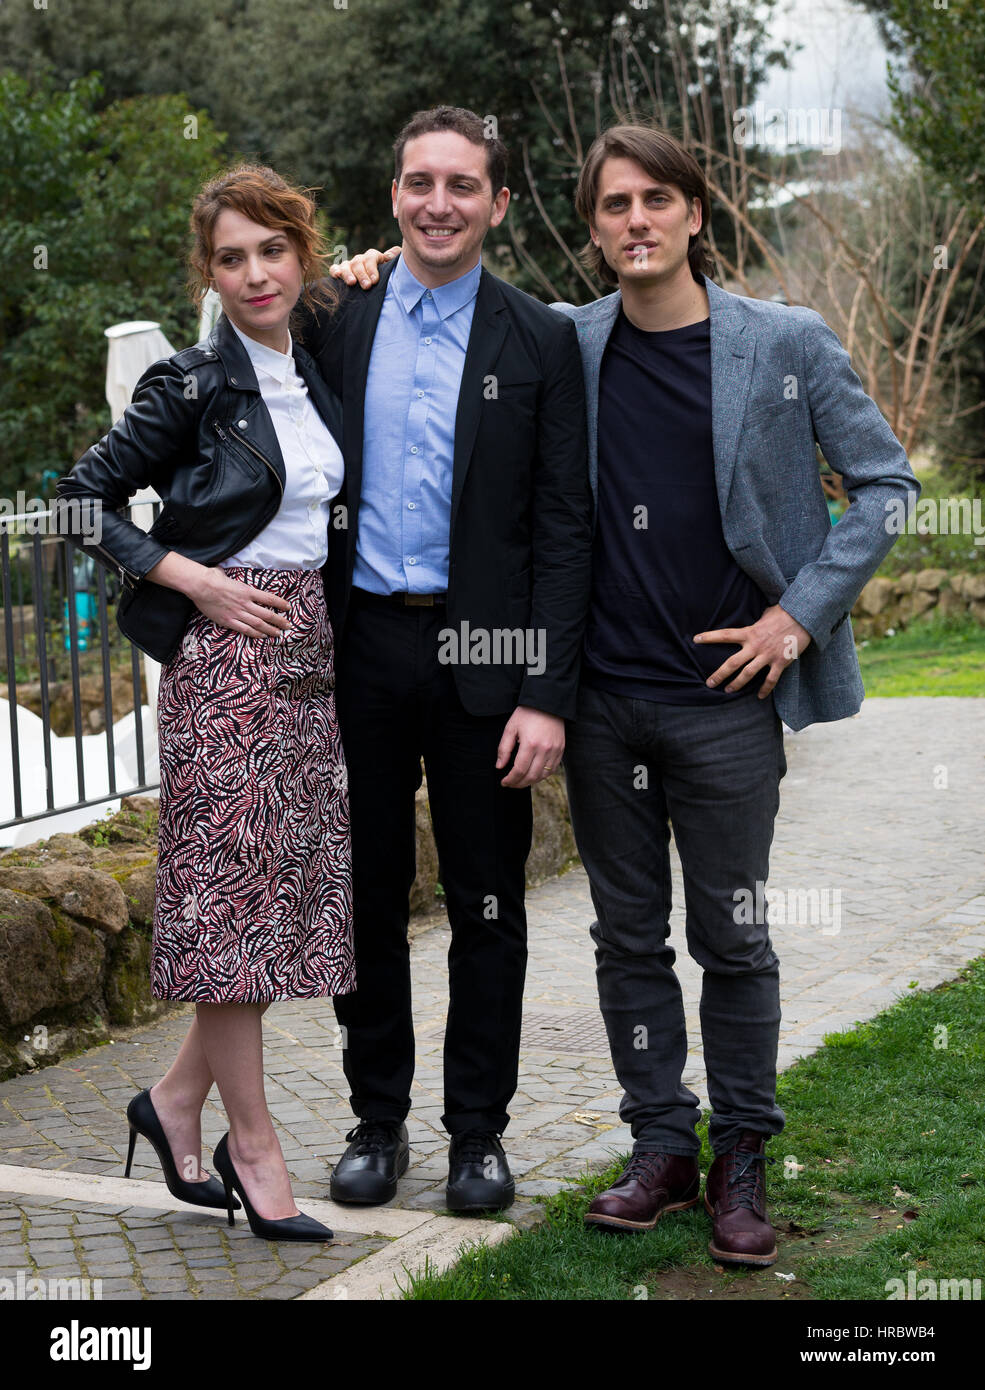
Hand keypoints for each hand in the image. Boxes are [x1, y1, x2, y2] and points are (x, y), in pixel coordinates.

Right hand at [191, 567, 290, 638]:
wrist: (201, 586)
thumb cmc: (213, 578)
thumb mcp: (229, 575)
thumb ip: (233, 579)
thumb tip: (226, 574)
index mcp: (248, 591)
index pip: (270, 599)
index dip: (281, 604)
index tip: (288, 608)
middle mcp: (246, 603)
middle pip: (268, 615)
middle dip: (280, 621)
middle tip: (288, 625)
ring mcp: (238, 613)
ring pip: (259, 624)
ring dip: (270, 630)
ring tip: (278, 634)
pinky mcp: (229, 621)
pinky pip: (245, 630)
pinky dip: (255, 634)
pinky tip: (262, 636)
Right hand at [328, 245, 400, 287]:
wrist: (374, 289)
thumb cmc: (385, 279)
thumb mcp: (391, 269)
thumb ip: (393, 259)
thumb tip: (393, 253)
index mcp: (373, 258)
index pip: (371, 257)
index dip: (372, 268)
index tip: (375, 281)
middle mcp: (360, 260)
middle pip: (358, 262)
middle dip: (362, 274)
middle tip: (367, 286)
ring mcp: (349, 265)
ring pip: (346, 265)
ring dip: (348, 274)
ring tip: (352, 283)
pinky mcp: (340, 272)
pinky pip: (335, 269)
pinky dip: (335, 271)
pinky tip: (337, 277)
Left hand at [496, 706, 564, 788]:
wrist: (547, 703)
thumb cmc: (527, 714)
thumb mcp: (511, 728)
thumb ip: (504, 748)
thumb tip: (499, 766)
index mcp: (530, 744)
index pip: (519, 770)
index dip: (510, 779)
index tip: (504, 782)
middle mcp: (544, 749)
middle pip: (531, 776)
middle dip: (519, 783)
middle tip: (511, 784)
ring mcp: (555, 750)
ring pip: (543, 775)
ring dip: (531, 782)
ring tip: (521, 781)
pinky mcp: (561, 749)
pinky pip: (552, 769)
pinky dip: (542, 775)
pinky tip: (534, 775)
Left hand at [694, 603, 810, 697]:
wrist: (804, 618)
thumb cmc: (785, 613)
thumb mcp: (766, 614)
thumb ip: (756, 621)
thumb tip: (755, 620)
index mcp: (750, 632)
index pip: (725, 635)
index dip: (709, 637)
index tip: (695, 639)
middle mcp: (756, 646)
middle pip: (732, 663)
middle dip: (719, 674)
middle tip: (709, 683)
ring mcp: (767, 656)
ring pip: (748, 674)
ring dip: (737, 684)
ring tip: (728, 691)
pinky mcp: (780, 662)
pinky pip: (771, 680)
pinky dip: (765, 689)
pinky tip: (759, 696)